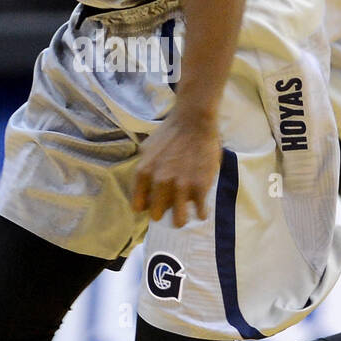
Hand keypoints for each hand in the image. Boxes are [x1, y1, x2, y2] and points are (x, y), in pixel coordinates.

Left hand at [132, 108, 221, 226]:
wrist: (194, 120)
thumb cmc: (171, 132)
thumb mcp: (147, 149)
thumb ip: (143, 169)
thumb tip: (143, 189)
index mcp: (143, 174)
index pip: (139, 206)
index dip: (147, 206)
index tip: (154, 204)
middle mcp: (159, 183)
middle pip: (157, 215)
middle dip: (164, 212)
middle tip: (171, 206)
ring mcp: (180, 187)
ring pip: (179, 220)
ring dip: (182, 218)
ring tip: (186, 214)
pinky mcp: (200, 187)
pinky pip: (200, 213)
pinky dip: (201, 213)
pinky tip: (201, 209)